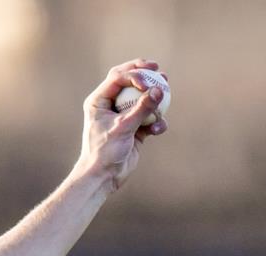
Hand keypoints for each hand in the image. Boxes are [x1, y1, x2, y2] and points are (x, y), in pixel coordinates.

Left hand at [76, 59, 169, 191]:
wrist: (103, 177)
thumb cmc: (105, 152)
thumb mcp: (123, 128)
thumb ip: (142, 108)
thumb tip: (159, 90)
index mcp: (99, 101)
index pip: (117, 77)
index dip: (135, 74)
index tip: (149, 81)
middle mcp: (109, 106)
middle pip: (129, 81)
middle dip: (144, 74)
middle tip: (158, 68)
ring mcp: (122, 116)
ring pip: (142, 99)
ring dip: (155, 99)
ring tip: (166, 93)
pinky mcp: (134, 128)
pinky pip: (148, 117)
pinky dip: (156, 121)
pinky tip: (157, 130)